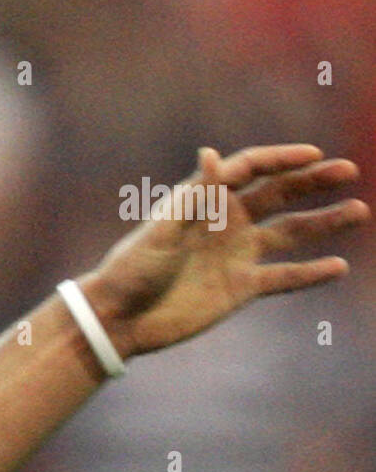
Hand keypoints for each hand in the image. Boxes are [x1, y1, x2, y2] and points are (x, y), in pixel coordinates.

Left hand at [81, 145, 368, 358]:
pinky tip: (338, 266)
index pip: (249, 169)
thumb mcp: (161, 231)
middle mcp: (225, 224)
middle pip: (277, 195)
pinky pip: (283, 277)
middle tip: (348, 171)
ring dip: (323, 223)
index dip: (281, 159)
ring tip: (359, 211)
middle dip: (312, 182)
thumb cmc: (132, 269)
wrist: (120, 318)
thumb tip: (212, 152)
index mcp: (203, 202)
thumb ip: (194, 197)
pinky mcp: (241, 288)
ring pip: (289, 233)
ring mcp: (236, 255)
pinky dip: (310, 273)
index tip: (314, 155)